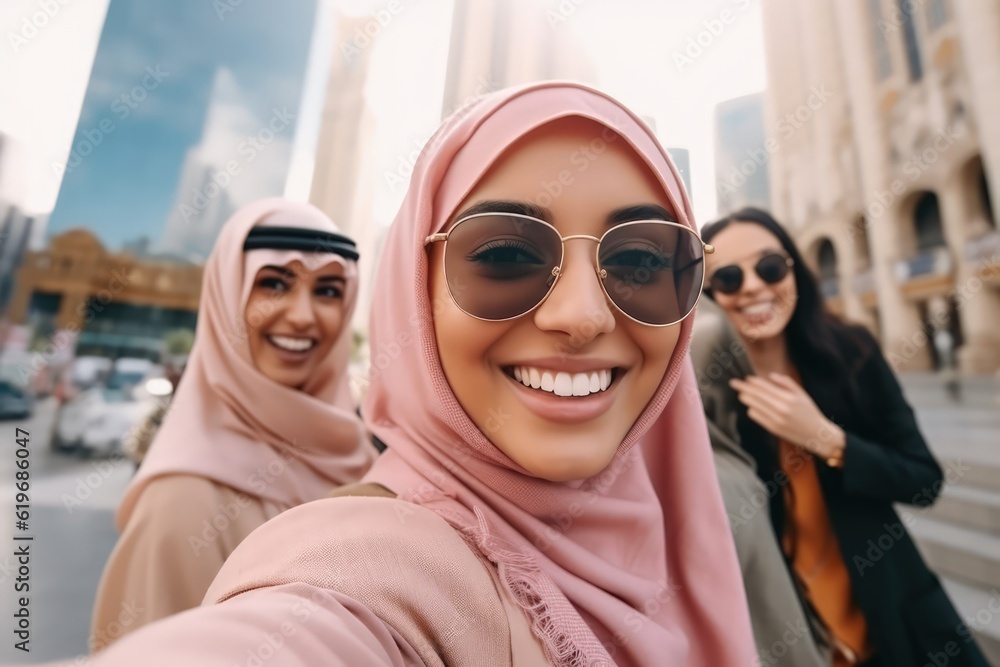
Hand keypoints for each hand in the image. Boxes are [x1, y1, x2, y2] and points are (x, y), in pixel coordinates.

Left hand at [729, 373, 844, 457]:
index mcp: (789, 398)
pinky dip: (752, 410)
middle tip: (733, 383)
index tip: (745, 378)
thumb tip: (770, 375)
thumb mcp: (802, 394)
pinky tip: (752, 407)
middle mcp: (781, 408)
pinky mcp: (773, 428)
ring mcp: (776, 419)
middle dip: (743, 388)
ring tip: (741, 394)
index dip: (753, 382)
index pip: (765, 387)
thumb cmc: (810, 412)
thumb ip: (786, 383)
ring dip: (746, 399)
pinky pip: (756, 417)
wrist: (817, 434)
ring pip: (754, 406)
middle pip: (756, 395)